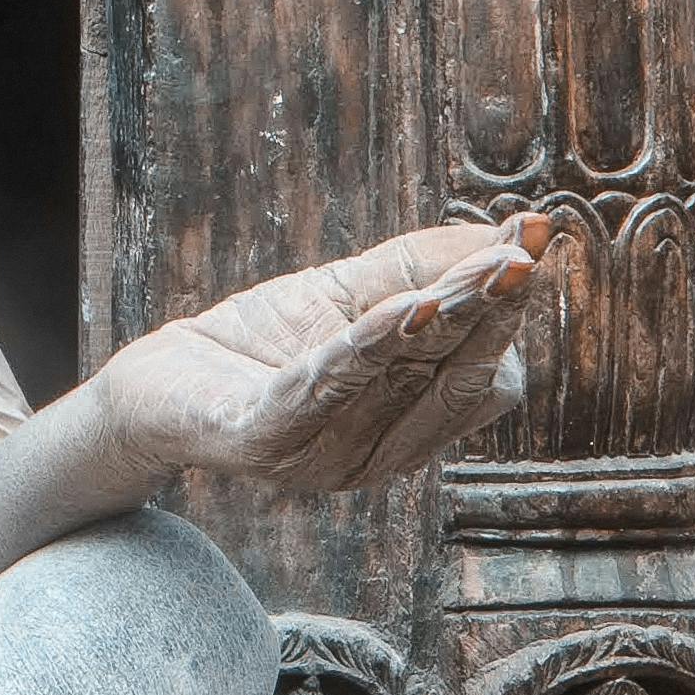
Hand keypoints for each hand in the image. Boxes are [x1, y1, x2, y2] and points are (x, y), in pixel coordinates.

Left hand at [89, 214, 558, 493]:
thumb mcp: (351, 296)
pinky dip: (371, 349)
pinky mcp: (264, 443)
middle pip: (454, 381)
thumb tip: (513, 235)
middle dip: (492, 315)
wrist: (155, 385)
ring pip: (400, 382)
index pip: (481, 375)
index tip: (539, 240)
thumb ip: (425, 270)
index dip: (508, 310)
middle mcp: (377, 456)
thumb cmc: (261, 343)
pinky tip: (408, 311)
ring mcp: (322, 459)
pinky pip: (326, 391)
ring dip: (446, 324)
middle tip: (527, 257)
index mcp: (408, 429)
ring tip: (484, 273)